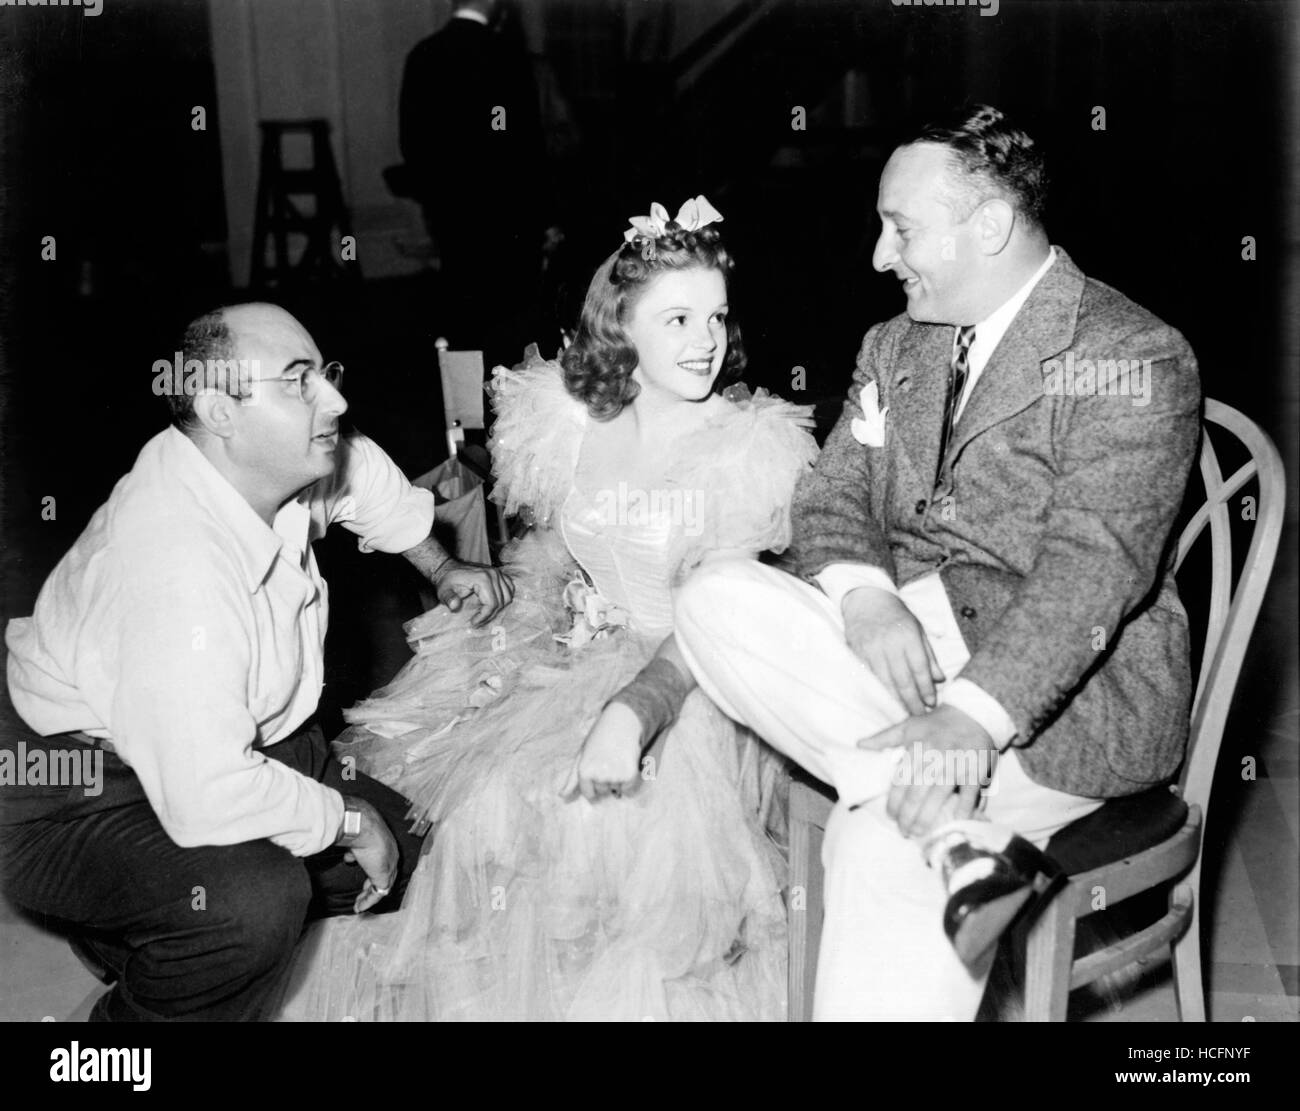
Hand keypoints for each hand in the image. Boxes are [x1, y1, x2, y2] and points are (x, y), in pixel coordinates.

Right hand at [340, 798, 399, 912]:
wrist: (361, 825)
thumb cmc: (355, 824)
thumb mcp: (354, 837)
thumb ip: (354, 847)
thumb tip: (349, 856)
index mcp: (385, 841)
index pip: (382, 858)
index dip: (371, 867)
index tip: (360, 872)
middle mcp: (391, 853)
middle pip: (385, 873)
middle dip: (372, 884)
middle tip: (363, 892)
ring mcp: (389, 864)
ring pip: (382, 885)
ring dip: (369, 896)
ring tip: (359, 905)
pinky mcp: (383, 875)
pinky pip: (378, 893)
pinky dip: (368, 901)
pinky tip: (359, 908)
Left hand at [434, 560, 514, 626]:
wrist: (448, 568)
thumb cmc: (447, 581)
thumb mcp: (444, 591)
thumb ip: (449, 599)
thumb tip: (454, 606)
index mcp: (482, 578)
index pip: (491, 603)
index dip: (484, 616)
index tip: (473, 623)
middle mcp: (493, 574)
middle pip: (500, 602)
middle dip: (490, 615)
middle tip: (478, 621)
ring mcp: (497, 573)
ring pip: (507, 596)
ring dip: (498, 608)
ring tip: (485, 614)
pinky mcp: (499, 573)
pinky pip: (509, 588)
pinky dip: (504, 598)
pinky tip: (494, 604)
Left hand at [561, 702, 643, 802]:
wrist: (620, 723)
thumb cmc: (598, 740)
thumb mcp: (581, 756)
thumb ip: (572, 779)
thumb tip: (561, 796)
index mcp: (584, 770)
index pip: (589, 794)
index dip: (593, 784)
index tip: (596, 769)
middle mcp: (599, 774)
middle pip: (603, 792)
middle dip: (605, 780)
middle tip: (607, 761)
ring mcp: (615, 775)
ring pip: (616, 789)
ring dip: (617, 779)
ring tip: (616, 760)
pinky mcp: (630, 774)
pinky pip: (628, 788)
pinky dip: (628, 780)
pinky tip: (625, 763)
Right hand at [842, 586, 944, 716]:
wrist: (866, 600)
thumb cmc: (896, 615)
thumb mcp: (918, 629)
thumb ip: (928, 655)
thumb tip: (939, 679)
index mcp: (908, 636)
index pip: (920, 668)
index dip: (926, 689)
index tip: (931, 703)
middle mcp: (889, 643)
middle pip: (903, 680)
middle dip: (912, 701)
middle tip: (919, 716)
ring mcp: (871, 649)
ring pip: (885, 682)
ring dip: (896, 701)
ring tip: (904, 714)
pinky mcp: (857, 653)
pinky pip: (869, 678)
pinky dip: (878, 692)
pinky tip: (885, 702)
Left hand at [858, 705, 996, 838]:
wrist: (972, 713)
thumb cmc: (936, 723)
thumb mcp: (908, 726)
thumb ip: (884, 738)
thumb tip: (859, 745)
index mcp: (916, 748)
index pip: (900, 782)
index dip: (894, 802)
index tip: (891, 816)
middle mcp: (935, 757)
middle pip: (916, 794)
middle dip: (908, 817)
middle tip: (903, 832)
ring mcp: (956, 765)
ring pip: (938, 797)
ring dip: (928, 818)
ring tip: (920, 833)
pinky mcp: (976, 771)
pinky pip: (969, 795)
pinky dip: (963, 810)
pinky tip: (954, 823)